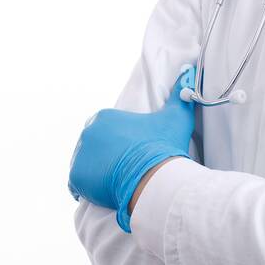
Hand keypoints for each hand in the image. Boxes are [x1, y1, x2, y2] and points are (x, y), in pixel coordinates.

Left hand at [69, 66, 196, 232]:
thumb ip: (181, 94)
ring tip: (120, 181)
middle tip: (129, 169)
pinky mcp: (76, 177)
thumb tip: (189, 73)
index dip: (123, 144)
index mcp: (105, 116)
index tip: (136, 153)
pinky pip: (78, 184)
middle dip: (109, 157)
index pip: (109, 131)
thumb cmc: (164, 146)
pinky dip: (88, 188)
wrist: (154, 178)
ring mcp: (79, 155)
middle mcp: (88, 132)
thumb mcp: (177, 116)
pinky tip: (105, 191)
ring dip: (98, 172)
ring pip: (87, 165)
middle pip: (97, 147)